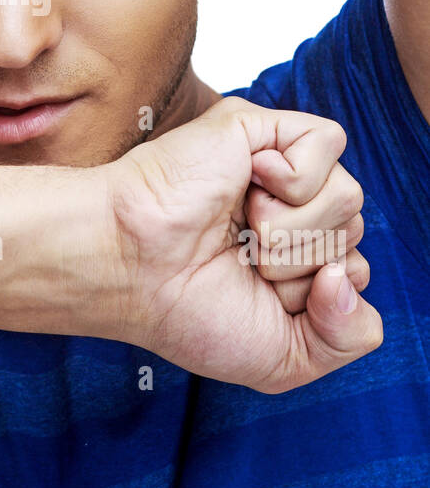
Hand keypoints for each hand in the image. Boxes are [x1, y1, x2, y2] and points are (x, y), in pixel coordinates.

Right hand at [95, 96, 380, 391]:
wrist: (133, 271)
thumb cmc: (188, 311)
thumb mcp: (287, 358)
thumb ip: (350, 335)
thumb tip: (348, 273)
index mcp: (292, 256)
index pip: (355, 270)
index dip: (319, 295)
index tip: (259, 296)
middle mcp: (289, 210)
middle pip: (354, 235)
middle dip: (301, 265)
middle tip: (240, 260)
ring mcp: (276, 167)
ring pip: (349, 196)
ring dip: (291, 230)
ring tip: (239, 229)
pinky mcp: (260, 129)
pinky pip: (328, 142)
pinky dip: (296, 178)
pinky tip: (249, 186)